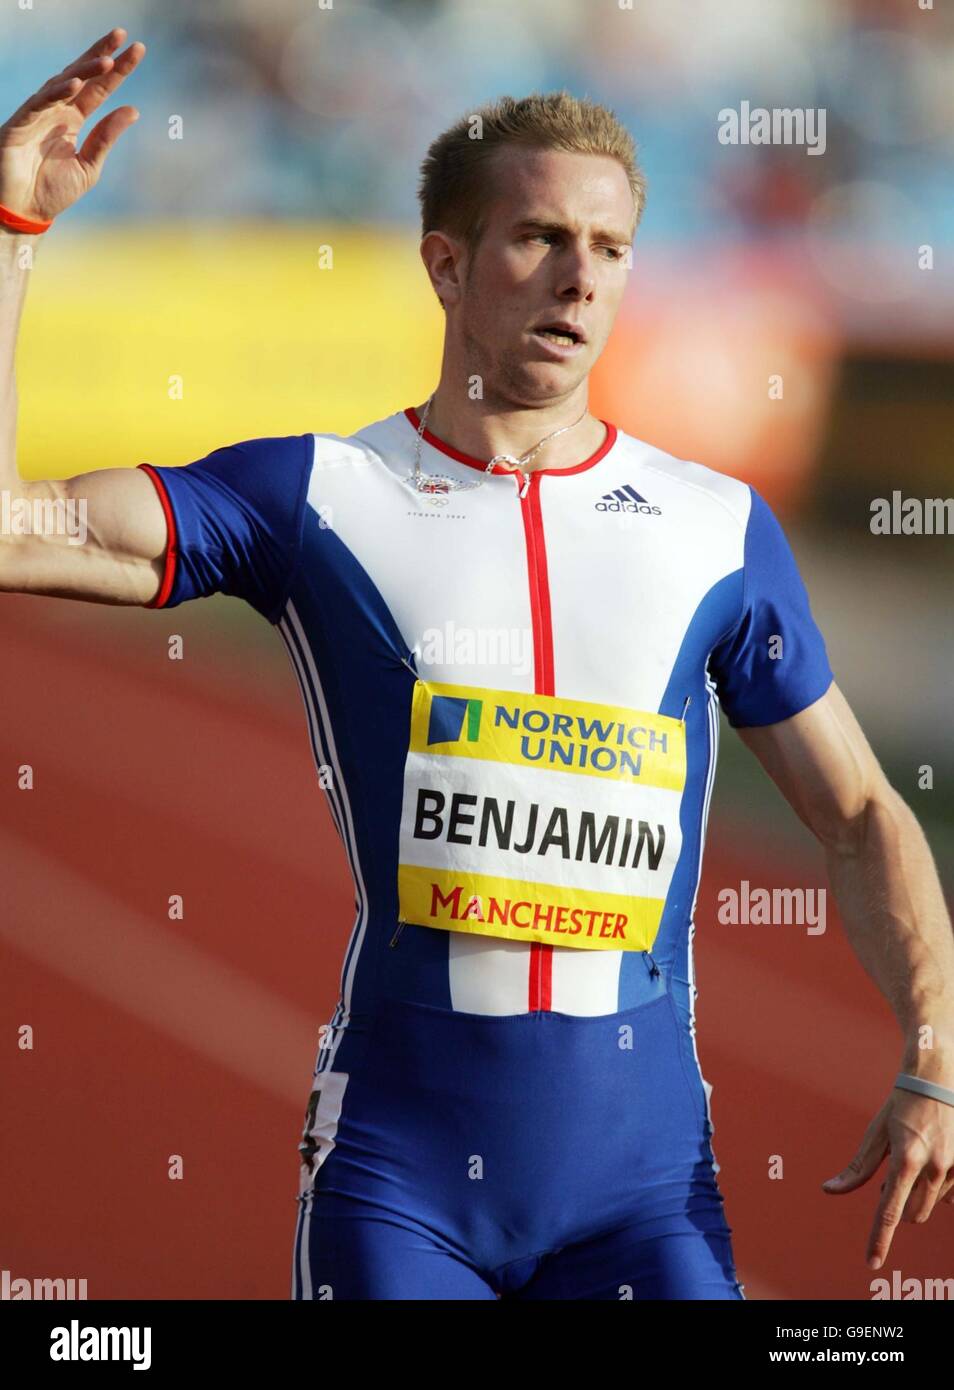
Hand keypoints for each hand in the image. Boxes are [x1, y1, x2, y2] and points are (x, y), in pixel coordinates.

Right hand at [0, 27, 144, 223]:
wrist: (23, 212)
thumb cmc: (52, 192)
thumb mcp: (89, 166)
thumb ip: (106, 137)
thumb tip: (133, 110)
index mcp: (74, 120)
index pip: (100, 89)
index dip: (117, 70)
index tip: (136, 49)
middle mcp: (57, 111)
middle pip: (83, 75)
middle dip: (101, 54)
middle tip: (122, 35)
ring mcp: (38, 114)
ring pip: (63, 83)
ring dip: (84, 70)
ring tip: (107, 61)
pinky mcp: (21, 123)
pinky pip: (40, 102)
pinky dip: (57, 92)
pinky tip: (76, 84)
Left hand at [822, 1086, 953, 1269]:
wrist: (937, 1078)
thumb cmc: (902, 1103)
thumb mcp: (877, 1131)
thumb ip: (857, 1167)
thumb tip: (829, 1190)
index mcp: (906, 1159)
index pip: (889, 1211)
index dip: (879, 1239)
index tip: (871, 1261)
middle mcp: (934, 1167)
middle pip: (911, 1214)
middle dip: (897, 1207)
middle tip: (889, 1179)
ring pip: (930, 1205)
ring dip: (916, 1196)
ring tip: (909, 1165)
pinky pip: (950, 1195)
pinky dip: (936, 1189)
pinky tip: (930, 1166)